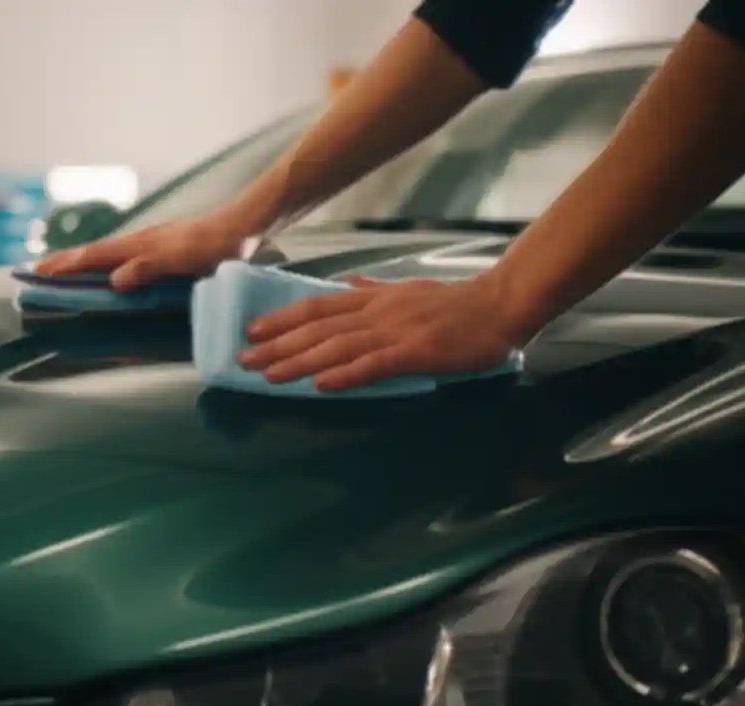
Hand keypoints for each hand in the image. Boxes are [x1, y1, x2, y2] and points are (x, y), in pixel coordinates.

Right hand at [34, 212, 251, 289]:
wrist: (246, 223)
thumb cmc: (217, 244)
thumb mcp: (183, 259)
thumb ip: (148, 267)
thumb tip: (113, 280)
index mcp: (140, 246)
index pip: (93, 257)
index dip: (65, 266)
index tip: (37, 273)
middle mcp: (141, 241)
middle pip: (94, 252)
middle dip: (64, 262)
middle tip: (36, 271)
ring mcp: (153, 243)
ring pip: (108, 252)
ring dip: (82, 261)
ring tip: (63, 268)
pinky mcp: (165, 247)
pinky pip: (124, 255)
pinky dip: (106, 262)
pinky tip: (111, 269)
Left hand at [238, 271, 528, 390]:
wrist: (501, 305)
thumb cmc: (457, 303)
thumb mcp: (407, 288)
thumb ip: (373, 288)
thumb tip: (346, 282)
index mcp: (373, 297)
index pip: (317, 306)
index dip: (282, 318)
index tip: (252, 330)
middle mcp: (376, 311)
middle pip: (317, 327)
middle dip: (277, 345)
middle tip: (243, 360)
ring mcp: (394, 331)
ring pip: (337, 347)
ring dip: (299, 362)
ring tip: (269, 376)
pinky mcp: (415, 352)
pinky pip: (373, 365)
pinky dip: (345, 374)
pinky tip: (321, 385)